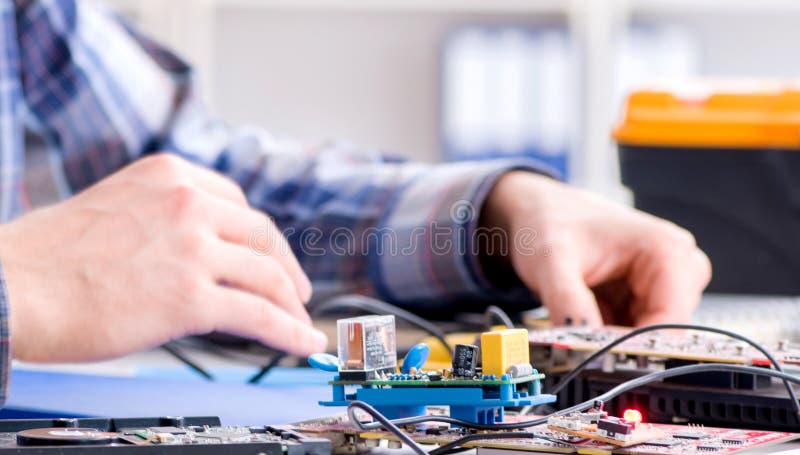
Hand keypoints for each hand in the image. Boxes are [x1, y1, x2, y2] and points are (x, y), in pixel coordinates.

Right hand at [0, 154, 325, 361]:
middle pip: (261, 236)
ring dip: (291, 302)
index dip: (261, 237)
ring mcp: (193, 248)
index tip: (271, 256)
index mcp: (169, 176)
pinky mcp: (191, 297)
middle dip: (286, 268)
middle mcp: (188, 202)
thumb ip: (160, 218)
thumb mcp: (115, 208)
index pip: (238, 205)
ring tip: (301, 321)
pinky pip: (258, 315)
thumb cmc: (46, 258)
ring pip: (267, 275)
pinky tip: (302, 342)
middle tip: (297, 291)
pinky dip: (288, 331)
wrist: (9, 288)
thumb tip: (194, 251)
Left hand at [481, 171, 711, 326]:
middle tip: (580, 346)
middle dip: (621, 346)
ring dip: (612, 341)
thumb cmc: (551, 222)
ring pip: (647, 338)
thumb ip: (567, 302)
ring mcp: (663, 285)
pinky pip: (633, 333)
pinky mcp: (645, 298)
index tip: (601, 360)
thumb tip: (582, 344)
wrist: (540, 212)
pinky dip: (607, 335)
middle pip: (662, 333)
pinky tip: (584, 320)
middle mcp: (677, 267)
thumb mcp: (550, 261)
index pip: (670, 320)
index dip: (637, 346)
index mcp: (667, 250)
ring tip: (577, 324)